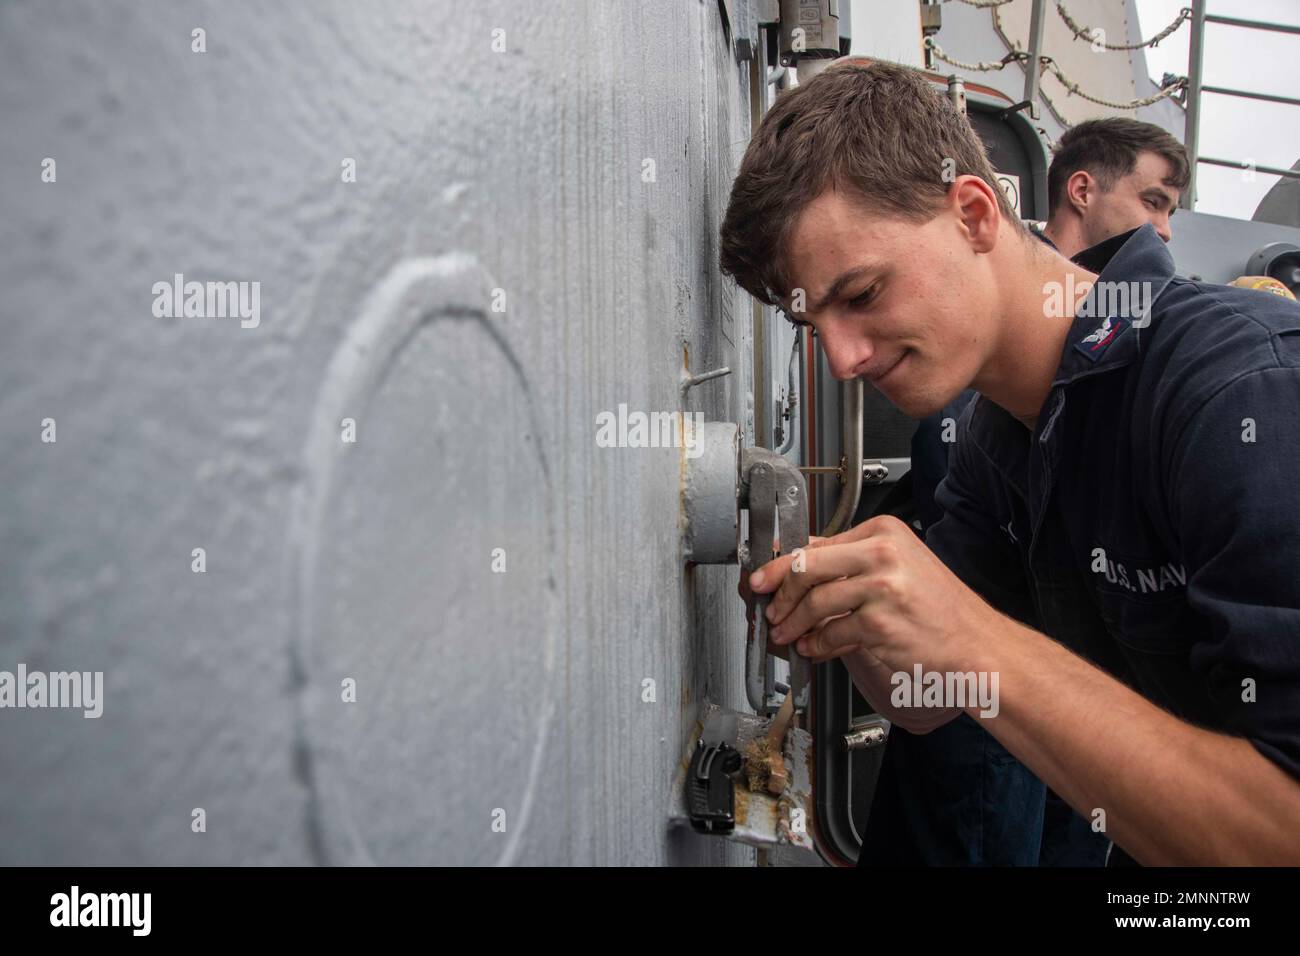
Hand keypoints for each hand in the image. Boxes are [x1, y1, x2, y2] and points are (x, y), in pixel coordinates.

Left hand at [748, 515, 999, 674]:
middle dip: (778, 593)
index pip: (816, 543)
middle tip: (768, 610)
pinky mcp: (879, 621)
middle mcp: (882, 552)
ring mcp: (882, 586)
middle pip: (807, 567)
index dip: (781, 565)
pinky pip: (832, 632)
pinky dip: (817, 644)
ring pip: (815, 602)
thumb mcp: (898, 567)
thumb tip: (798, 559)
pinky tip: (814, 648)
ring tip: (786, 635)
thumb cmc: (940, 609)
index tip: (762, 578)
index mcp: (884, 531)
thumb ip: (850, 561)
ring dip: (793, 624)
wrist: (978, 644)